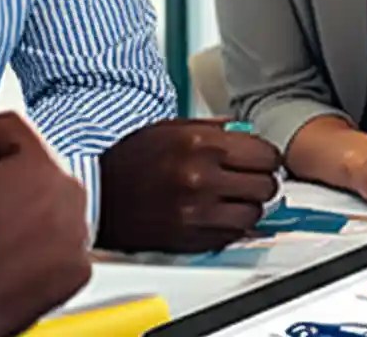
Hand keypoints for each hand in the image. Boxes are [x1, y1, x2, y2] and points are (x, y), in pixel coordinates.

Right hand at [0, 50, 91, 336]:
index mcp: (44, 166)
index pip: (11, 133)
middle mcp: (74, 200)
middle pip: (33, 168)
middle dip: (0, 180)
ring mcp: (79, 239)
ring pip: (46, 204)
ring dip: (20, 212)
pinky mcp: (78, 273)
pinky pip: (58, 243)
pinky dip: (36, 248)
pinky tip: (3, 260)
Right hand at [97, 119, 280, 252]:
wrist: (100, 196)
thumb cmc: (132, 160)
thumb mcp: (172, 128)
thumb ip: (215, 128)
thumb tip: (249, 132)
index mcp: (200, 145)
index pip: (265, 155)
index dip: (266, 157)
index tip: (260, 159)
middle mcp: (201, 178)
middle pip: (266, 186)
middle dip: (262, 181)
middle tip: (250, 178)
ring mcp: (197, 212)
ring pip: (254, 214)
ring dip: (249, 206)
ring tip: (234, 197)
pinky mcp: (191, 238)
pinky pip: (233, 234)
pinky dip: (232, 225)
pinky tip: (217, 212)